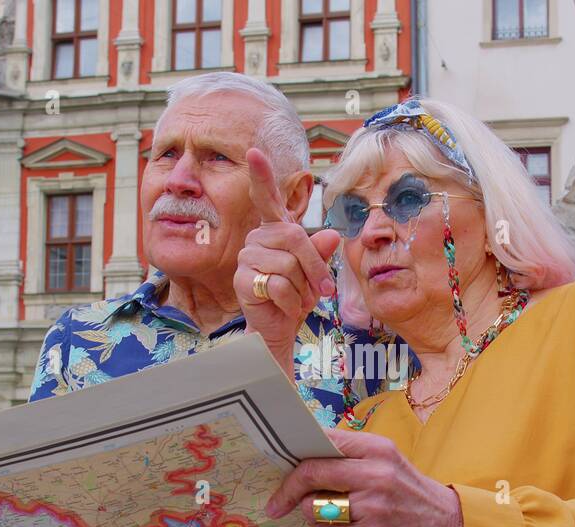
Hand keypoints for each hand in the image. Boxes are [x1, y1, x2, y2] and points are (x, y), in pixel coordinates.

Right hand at [234, 147, 341, 370]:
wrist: (280, 327)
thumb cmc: (297, 296)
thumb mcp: (317, 273)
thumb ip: (322, 253)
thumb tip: (332, 235)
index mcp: (275, 231)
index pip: (267, 199)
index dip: (261, 176)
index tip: (254, 151)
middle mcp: (258, 238)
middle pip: (296, 238)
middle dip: (315, 267)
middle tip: (322, 290)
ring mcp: (248, 258)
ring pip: (289, 265)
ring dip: (303, 289)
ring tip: (296, 299)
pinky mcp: (243, 280)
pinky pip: (279, 285)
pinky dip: (291, 302)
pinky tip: (285, 307)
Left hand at [264, 428, 464, 526]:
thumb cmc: (409, 494)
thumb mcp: (387, 462)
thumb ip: (350, 458)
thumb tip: (301, 462)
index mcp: (377, 448)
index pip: (322, 442)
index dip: (295, 456)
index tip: (281, 468)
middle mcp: (376, 473)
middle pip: (312, 473)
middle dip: (288, 490)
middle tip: (277, 503)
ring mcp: (374, 506)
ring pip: (315, 507)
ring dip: (314, 515)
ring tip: (334, 516)